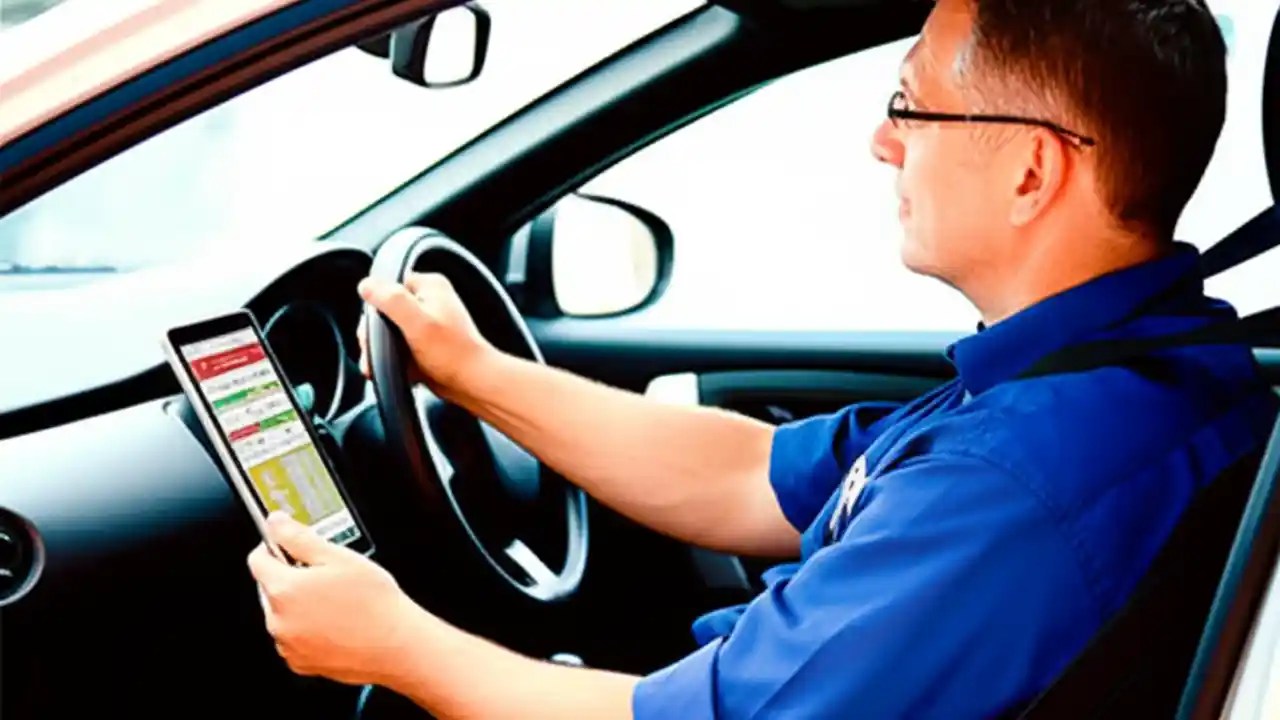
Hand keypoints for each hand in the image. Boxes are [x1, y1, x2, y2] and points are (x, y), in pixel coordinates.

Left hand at [247, 512, 420, 685]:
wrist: (396, 645)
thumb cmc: (374, 604)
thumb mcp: (339, 557)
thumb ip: (299, 537)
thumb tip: (276, 523)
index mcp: (284, 590)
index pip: (258, 559)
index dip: (275, 547)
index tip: (292, 546)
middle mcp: (279, 620)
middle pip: (270, 587)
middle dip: (292, 577)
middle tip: (327, 576)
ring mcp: (288, 645)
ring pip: (283, 613)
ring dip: (299, 604)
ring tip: (336, 602)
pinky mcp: (300, 662)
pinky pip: (294, 638)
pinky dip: (307, 629)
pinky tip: (335, 623)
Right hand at [357, 273, 494, 397]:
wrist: (472, 383)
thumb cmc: (451, 353)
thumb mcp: (417, 321)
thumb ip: (390, 300)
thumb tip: (366, 285)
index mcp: (430, 286)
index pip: (388, 285)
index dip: (376, 307)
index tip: (375, 329)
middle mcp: (429, 301)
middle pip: (385, 311)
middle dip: (376, 335)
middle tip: (379, 351)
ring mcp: (428, 323)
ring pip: (390, 332)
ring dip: (382, 350)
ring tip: (385, 365)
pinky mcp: (426, 344)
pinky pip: (400, 348)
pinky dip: (395, 359)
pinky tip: (397, 370)